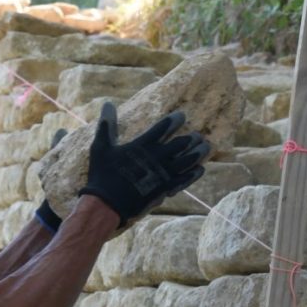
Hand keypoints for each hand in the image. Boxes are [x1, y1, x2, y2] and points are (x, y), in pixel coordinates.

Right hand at [78, 103, 210, 225]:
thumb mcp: (101, 146)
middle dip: (190, 138)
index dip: (174, 120)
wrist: (107, 204)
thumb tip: (107, 103)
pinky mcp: (164, 189)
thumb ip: (107, 124)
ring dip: (197, 153)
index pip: (163, 128)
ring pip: (186, 161)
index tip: (182, 116)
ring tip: (206, 147)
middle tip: (197, 134)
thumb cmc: (102, 174)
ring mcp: (162, 174)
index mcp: (142, 145)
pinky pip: (184, 180)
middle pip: (180, 144)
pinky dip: (193, 174)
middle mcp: (155, 158)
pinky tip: (200, 169)